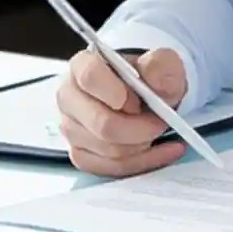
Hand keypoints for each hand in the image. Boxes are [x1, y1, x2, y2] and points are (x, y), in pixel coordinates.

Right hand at [57, 48, 188, 176]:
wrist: (148, 98)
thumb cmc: (149, 79)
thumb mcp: (163, 64)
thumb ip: (162, 66)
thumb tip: (159, 83)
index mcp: (83, 65)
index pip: (89, 77)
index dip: (117, 92)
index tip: (139, 102)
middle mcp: (70, 97)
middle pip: (101, 123)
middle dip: (139, 129)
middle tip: (161, 123)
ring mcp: (71, 128)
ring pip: (108, 149)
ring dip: (142, 145)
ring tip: (159, 132)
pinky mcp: (80, 154)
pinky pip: (110, 168)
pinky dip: (141, 162)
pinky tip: (160, 150)